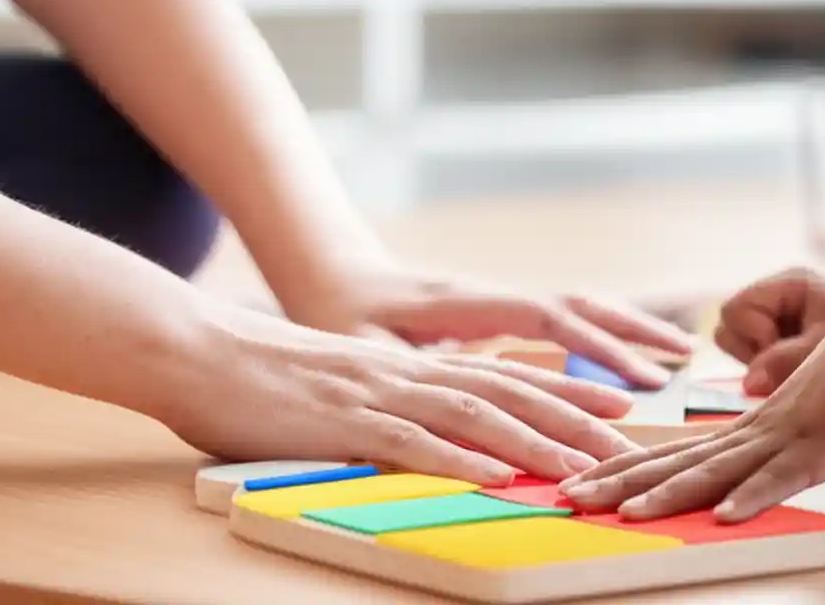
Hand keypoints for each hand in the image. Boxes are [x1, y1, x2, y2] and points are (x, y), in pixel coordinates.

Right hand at [164, 307, 637, 484]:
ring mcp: (376, 394)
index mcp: (410, 365)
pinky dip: (457, 460)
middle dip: (572, 418)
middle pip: (507, 392)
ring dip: (533, 441)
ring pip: (473, 416)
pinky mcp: (341, 421)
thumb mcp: (344, 381)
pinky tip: (495, 476)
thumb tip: (438, 429)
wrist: (197, 348)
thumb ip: (393, 400)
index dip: (565, 389)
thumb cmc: (264, 373)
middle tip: (627, 442)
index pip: (505, 375)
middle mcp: (406, 373)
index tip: (615, 406)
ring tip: (582, 466)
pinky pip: (409, 442)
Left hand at [358, 271, 694, 389]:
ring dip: (626, 329)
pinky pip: (560, 322)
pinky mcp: (498, 313)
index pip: (544, 319)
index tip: (637, 382)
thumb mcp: (357, 343)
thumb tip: (445, 403)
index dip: (594, 349)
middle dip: (633, 330)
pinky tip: (623, 359)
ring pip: (575, 308)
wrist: (329, 271)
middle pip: (577, 303)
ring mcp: (498, 300)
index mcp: (463, 301)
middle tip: (685, 360)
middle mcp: (491, 294)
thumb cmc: (337, 311)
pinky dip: (599, 335)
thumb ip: (401, 370)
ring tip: (676, 355)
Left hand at [559, 314, 824, 521]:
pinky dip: (752, 497)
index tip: (582, 482)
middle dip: (619, 485)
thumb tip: (745, 462)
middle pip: (676, 463)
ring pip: (716, 471)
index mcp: (745, 430)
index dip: (625, 469)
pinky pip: (780, 477)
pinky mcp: (817, 447)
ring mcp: (782, 439)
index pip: (672, 453)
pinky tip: (723, 517)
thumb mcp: (800, 418)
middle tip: (569, 499)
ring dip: (670, 496)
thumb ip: (770, 441)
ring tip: (628, 516)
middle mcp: (752, 433)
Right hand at [715, 269, 824, 395]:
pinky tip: (795, 374)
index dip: (755, 335)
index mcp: (789, 282)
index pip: (737, 307)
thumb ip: (787, 363)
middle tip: (789, 364)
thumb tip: (748, 385)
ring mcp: (774, 318)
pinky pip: (749, 355)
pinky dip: (765, 370)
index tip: (788, 351)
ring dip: (756, 362)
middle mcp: (776, 296)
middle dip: (752, 350)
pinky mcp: (777, 339)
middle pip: (729, 321)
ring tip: (793, 370)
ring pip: (733, 340)